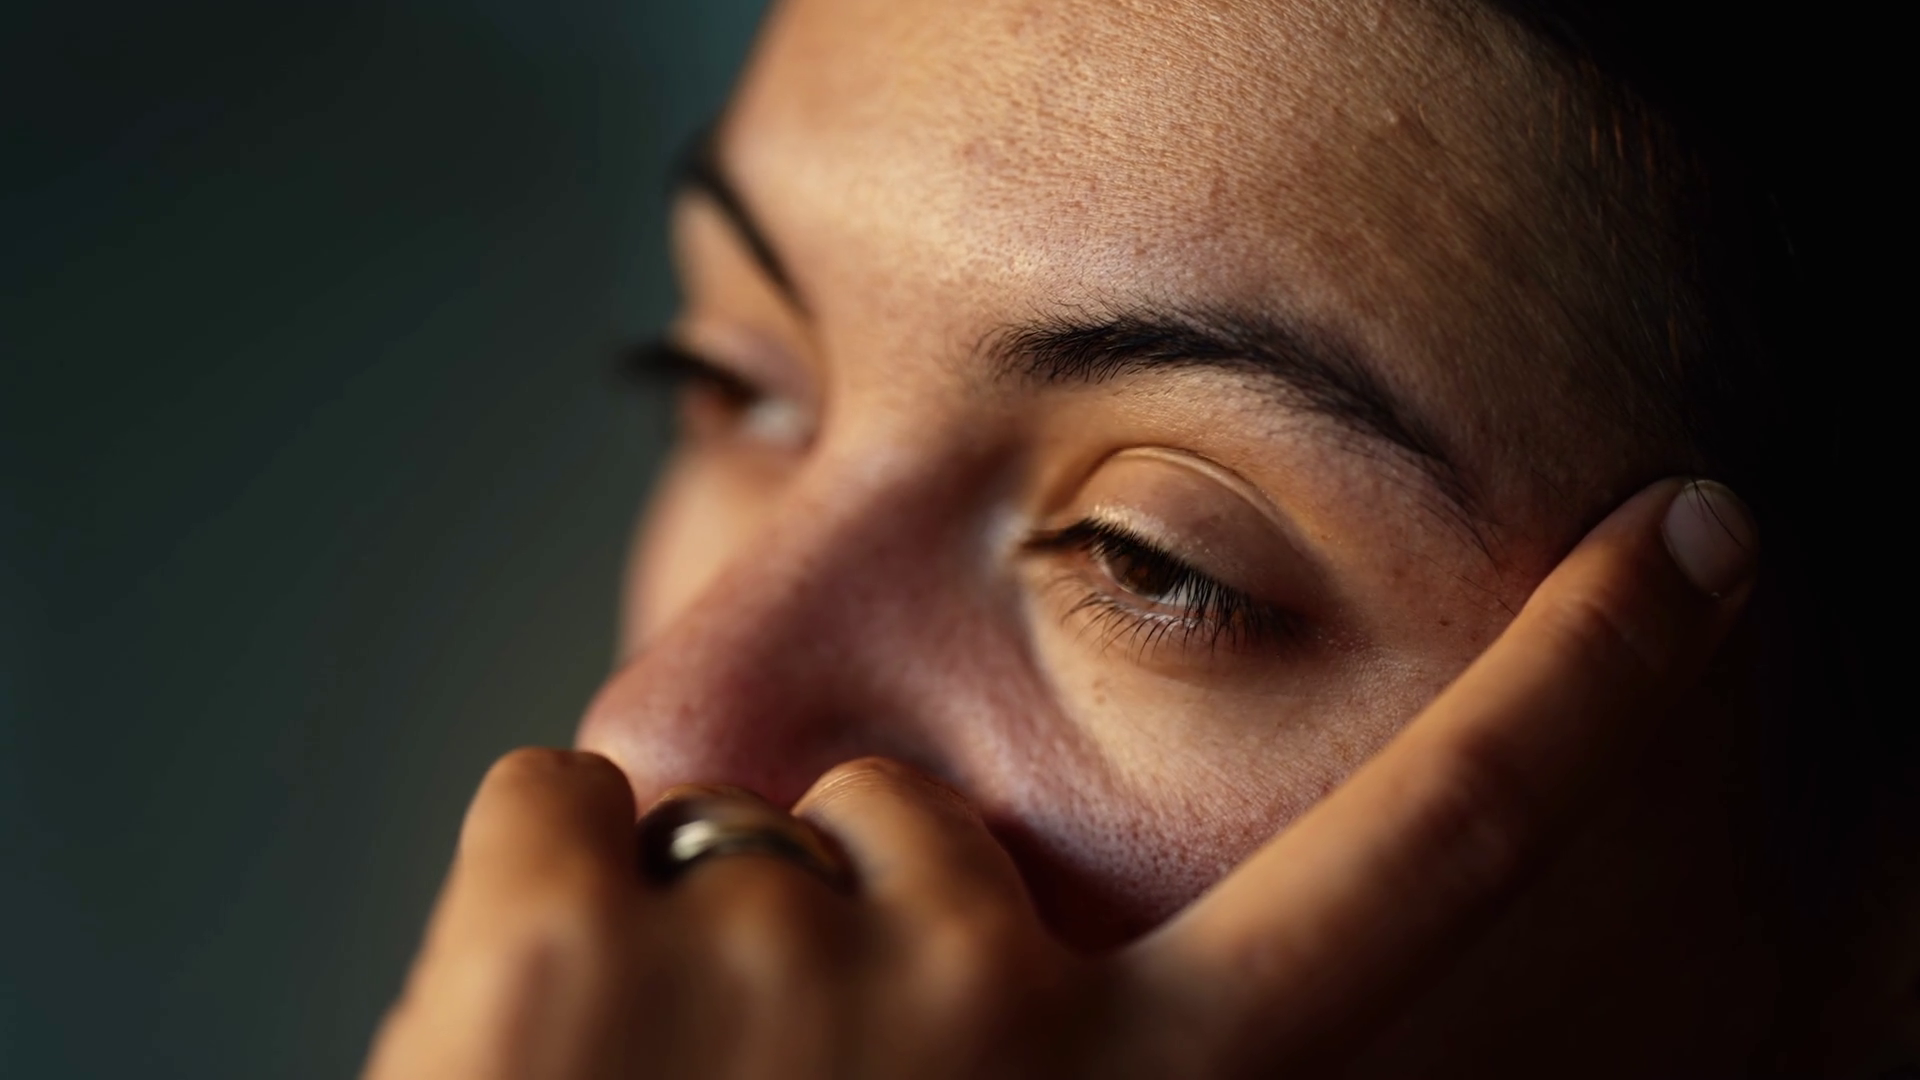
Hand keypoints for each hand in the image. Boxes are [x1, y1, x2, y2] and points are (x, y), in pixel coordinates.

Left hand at [362, 478, 1758, 1078]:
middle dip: (845, 922)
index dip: (1586, 694)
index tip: (1695, 539)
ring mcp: (784, 955)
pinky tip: (527, 1055)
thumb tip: (1051, 939)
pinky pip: (554, 798)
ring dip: (685, 941)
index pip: (1432, 855)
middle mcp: (1009, 1009)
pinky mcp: (559, 926)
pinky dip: (525, 898)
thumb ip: (1067, 1064)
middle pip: (923, 815)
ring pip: (731, 822)